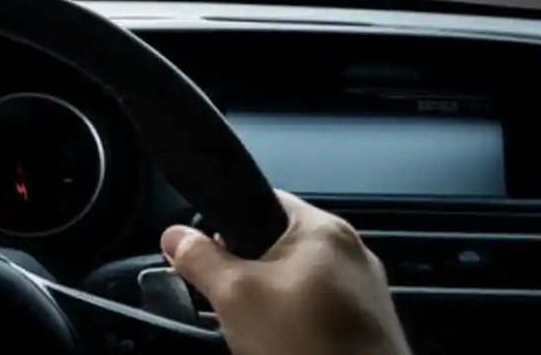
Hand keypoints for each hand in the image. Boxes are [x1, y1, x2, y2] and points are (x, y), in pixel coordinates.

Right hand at [160, 190, 409, 354]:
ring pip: (297, 283)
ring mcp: (365, 291)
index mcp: (324, 228)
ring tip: (257, 330)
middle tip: (229, 302)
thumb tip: (174, 235)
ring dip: (271, 302)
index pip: (262, 201)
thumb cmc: (305, 343)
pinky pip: (317, 311)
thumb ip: (200, 260)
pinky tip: (284, 346)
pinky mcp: (368, 326)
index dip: (225, 225)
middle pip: (277, 246)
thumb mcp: (234, 296)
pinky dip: (296, 324)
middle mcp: (353, 251)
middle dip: (247, 273)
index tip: (208, 257)